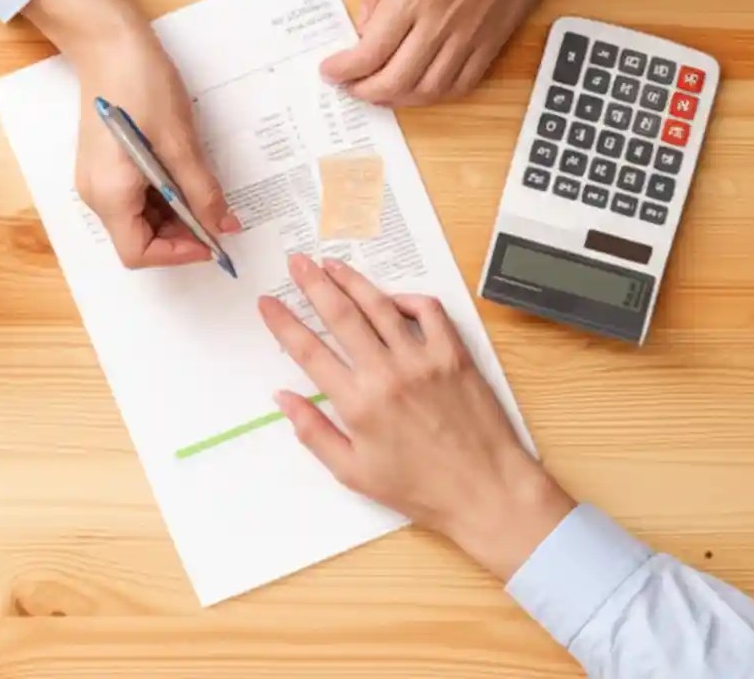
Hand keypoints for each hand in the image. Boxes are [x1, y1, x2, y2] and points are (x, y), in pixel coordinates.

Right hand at [25, 0, 239, 267]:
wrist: (109, 45)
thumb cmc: (141, 86)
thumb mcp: (180, 144)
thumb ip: (202, 192)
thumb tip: (225, 226)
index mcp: (109, 194)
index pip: (138, 252)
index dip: (177, 253)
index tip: (211, 240)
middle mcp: (97, 195)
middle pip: (138, 239)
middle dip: (180, 235)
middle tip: (215, 215)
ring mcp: (99, 181)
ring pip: (138, 220)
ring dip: (173, 216)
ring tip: (202, 192)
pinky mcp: (106, 168)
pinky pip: (134, 198)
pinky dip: (162, 198)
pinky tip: (184, 178)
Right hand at [258, 255, 575, 578]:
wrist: (486, 491)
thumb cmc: (420, 489)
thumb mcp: (354, 472)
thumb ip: (314, 432)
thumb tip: (284, 397)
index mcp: (358, 404)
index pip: (309, 351)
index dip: (283, 323)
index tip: (267, 302)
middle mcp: (387, 373)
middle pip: (341, 316)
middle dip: (314, 284)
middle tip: (297, 262)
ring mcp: (423, 360)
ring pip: (380, 306)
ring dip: (352, 281)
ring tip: (332, 264)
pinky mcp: (454, 355)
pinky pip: (429, 311)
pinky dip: (408, 298)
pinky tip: (392, 298)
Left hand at [322, 0, 567, 106]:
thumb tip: (364, 27)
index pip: (370, 52)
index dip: (344, 70)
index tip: (330, 71)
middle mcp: (440, 23)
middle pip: (394, 81)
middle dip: (364, 91)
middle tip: (350, 87)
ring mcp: (470, 37)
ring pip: (428, 91)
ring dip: (398, 99)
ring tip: (380, 91)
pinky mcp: (492, 43)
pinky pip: (462, 84)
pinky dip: (435, 94)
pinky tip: (420, 87)